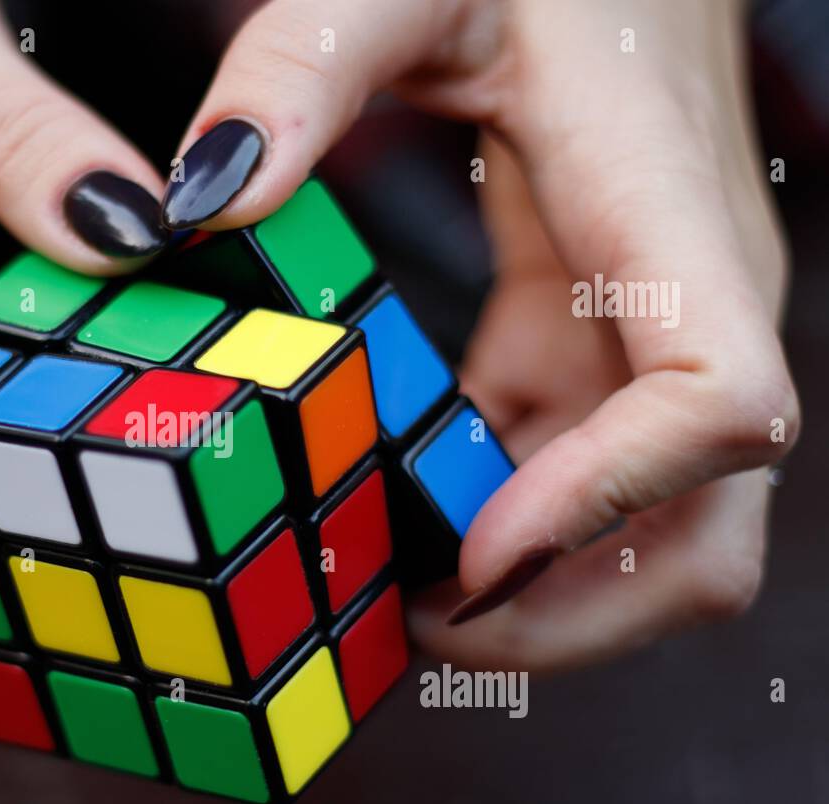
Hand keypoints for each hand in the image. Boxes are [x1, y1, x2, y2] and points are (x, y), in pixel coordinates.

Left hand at [165, 0, 798, 669]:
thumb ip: (303, 67)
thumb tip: (197, 199)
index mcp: (664, 213)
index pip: (716, 399)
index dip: (610, 501)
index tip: (475, 553)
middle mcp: (685, 298)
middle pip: (696, 527)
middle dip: (562, 609)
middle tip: (403, 625)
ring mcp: (648, 333)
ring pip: (640, 530)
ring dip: (520, 591)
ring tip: (375, 598)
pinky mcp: (596, 341)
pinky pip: (568, 471)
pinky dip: (493, 525)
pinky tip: (393, 523)